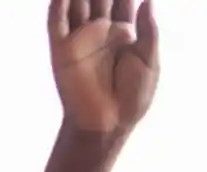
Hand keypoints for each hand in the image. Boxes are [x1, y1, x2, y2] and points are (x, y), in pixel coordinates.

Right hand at [49, 0, 157, 133]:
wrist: (108, 125)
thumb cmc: (133, 98)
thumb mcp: (149, 63)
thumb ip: (148, 31)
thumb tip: (149, 0)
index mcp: (123, 33)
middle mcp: (100, 31)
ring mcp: (80, 38)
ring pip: (77, 2)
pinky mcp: (62, 50)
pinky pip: (57, 21)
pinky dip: (58, 3)